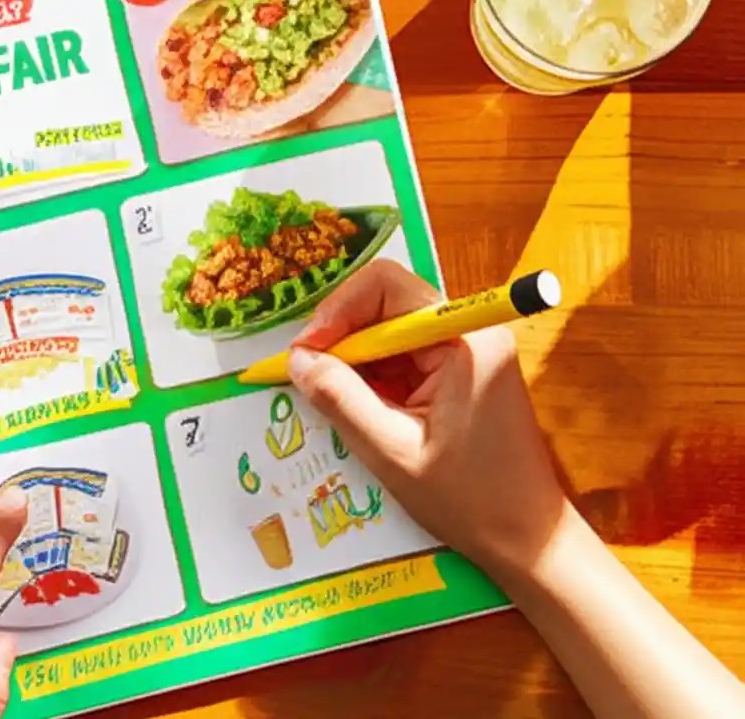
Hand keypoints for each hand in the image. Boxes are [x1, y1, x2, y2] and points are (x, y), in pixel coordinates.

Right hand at [287, 260, 567, 574]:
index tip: (305, 352)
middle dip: (340, 336)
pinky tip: (359, 409)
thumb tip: (297, 360)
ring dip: (355, 360)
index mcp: (463, 342)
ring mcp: (469, 351)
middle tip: (306, 375)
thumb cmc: (470, 501)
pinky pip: (404, 357)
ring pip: (390, 331)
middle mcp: (470, 332)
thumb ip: (341, 399)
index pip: (387, 288)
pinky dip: (373, 377)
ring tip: (329, 399)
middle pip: (386, 304)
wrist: (528, 538)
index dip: (336, 312)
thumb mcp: (391, 452)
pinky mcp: (462, 372)